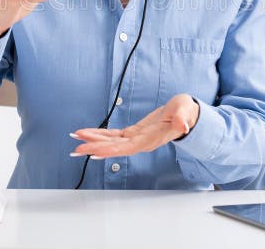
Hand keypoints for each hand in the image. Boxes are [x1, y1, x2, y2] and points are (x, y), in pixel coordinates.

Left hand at [70, 94, 198, 158]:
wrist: (187, 115)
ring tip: (76, 139)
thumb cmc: (186, 112)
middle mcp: (141, 142)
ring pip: (111, 142)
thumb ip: (183, 119)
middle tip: (77, 149)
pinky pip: (114, 136)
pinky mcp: (133, 133)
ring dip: (93, 141)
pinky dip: (100, 134)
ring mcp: (136, 139)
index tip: (94, 152)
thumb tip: (183, 125)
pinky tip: (88, 134)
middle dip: (95, 148)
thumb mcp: (186, 112)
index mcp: (151, 139)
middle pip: (114, 148)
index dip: (110, 150)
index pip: (127, 147)